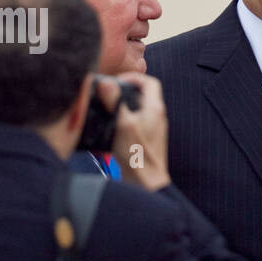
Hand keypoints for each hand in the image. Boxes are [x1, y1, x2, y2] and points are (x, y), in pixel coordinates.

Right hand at [99, 73, 169, 190]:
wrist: (146, 183)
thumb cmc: (137, 155)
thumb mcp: (123, 124)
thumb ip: (115, 102)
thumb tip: (107, 83)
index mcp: (155, 109)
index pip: (149, 82)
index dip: (133, 77)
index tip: (116, 81)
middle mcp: (156, 117)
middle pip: (142, 94)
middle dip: (124, 90)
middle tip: (107, 93)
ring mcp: (151, 128)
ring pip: (136, 108)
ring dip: (121, 105)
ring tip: (105, 107)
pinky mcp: (144, 140)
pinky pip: (133, 122)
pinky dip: (122, 119)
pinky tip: (108, 126)